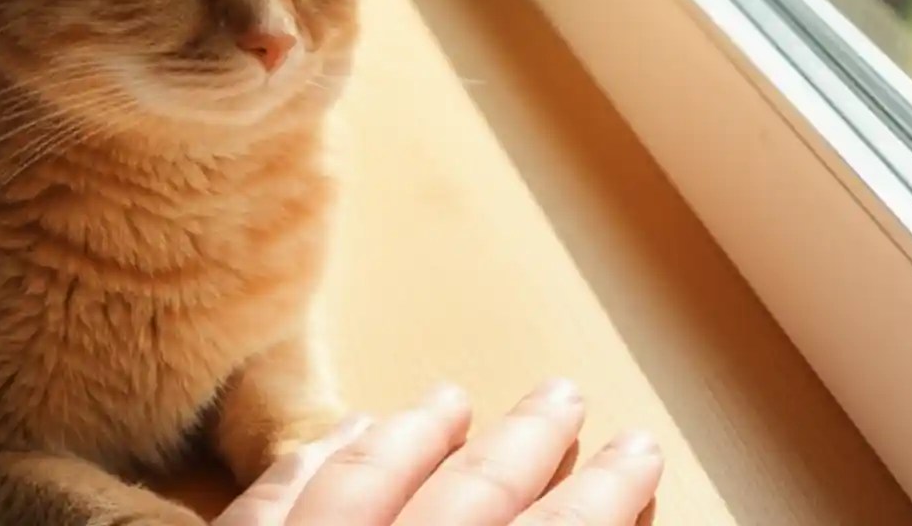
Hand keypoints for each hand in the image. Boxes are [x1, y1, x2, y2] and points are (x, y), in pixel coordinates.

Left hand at [216, 381, 661, 525]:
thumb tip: (579, 517)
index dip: (602, 496)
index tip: (639, 457)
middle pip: (470, 495)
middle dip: (526, 444)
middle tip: (564, 397)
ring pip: (369, 476)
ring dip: (420, 433)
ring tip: (454, 397)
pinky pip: (271, 498)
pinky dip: (317, 458)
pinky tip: (343, 432)